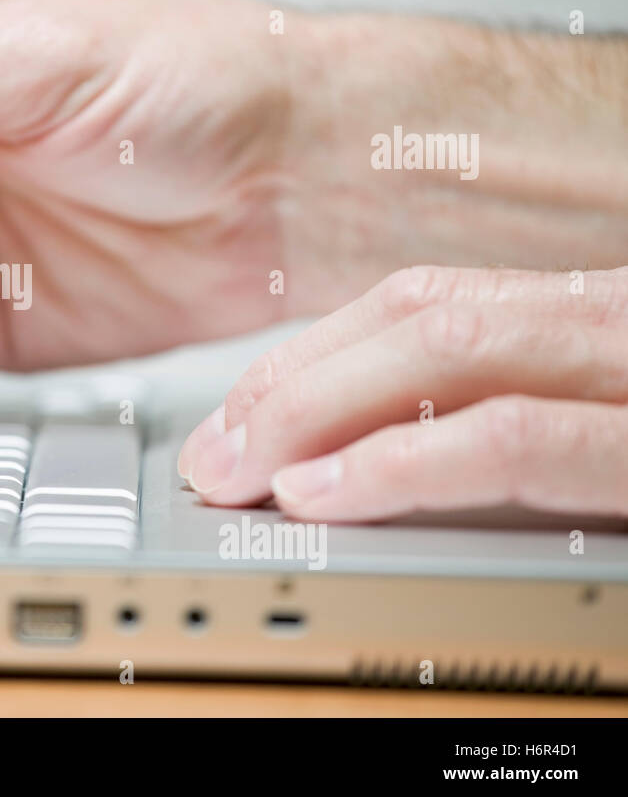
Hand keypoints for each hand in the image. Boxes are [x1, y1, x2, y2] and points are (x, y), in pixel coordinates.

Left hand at [178, 265, 627, 520]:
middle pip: (416, 317)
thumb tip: (369, 454)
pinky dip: (401, 462)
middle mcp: (607, 321)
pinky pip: (512, 440)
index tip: (233, 419)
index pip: (419, 304)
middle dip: (290, 387)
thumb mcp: (601, 405)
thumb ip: (513, 403)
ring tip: (239, 474)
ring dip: (317, 412)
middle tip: (209, 459)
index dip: (309, 359)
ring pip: (446, 351)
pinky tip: (323, 493)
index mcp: (586, 314)